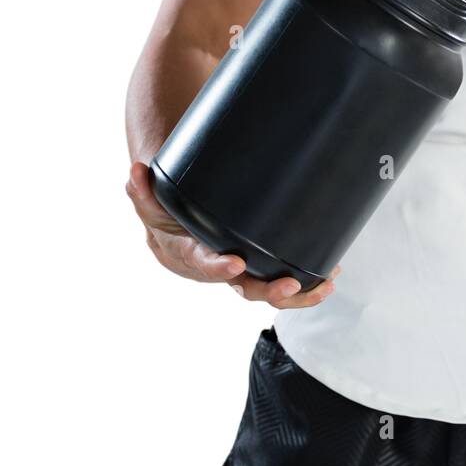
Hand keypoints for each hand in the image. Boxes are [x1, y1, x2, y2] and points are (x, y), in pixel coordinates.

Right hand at [125, 161, 336, 308]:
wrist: (179, 218)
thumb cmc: (166, 209)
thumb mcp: (152, 200)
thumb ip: (144, 190)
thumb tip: (137, 171)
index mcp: (189, 257)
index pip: (202, 265)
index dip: (217, 268)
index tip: (235, 263)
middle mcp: (218, 270)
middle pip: (242, 288)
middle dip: (268, 289)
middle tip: (290, 284)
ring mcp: (242, 271)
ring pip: (268, 291)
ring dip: (297, 294)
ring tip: (323, 284)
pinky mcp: (258, 267)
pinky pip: (281, 282)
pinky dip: (305, 286)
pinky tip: (328, 278)